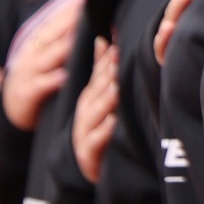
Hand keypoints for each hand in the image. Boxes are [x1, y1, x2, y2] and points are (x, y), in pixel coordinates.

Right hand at [2, 0, 82, 131]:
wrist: (11, 107)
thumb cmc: (37, 76)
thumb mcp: (45, 55)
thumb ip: (61, 38)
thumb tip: (83, 16)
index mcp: (37, 41)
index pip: (54, 21)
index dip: (68, 9)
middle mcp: (32, 53)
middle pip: (51, 34)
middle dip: (67, 21)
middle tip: (85, 9)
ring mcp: (28, 72)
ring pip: (47, 57)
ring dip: (63, 49)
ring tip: (77, 39)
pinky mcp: (28, 92)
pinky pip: (40, 85)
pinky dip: (51, 80)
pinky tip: (63, 76)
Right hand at [72, 40, 119, 183]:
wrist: (87, 165)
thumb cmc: (99, 125)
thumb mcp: (98, 96)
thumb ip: (101, 68)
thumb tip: (104, 38)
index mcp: (91, 95)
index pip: (99, 73)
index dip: (107, 58)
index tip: (116, 41)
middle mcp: (86, 110)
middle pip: (96, 90)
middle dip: (107, 74)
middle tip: (119, 57)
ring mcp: (85, 130)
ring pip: (96, 113)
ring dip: (106, 100)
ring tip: (117, 88)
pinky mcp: (88, 152)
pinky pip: (96, 141)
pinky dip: (104, 131)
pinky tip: (113, 122)